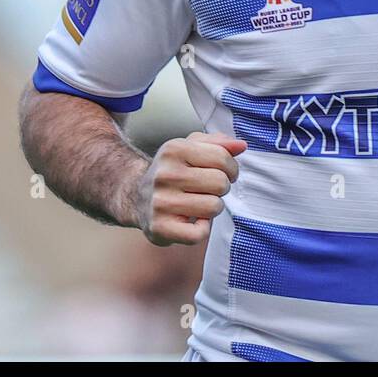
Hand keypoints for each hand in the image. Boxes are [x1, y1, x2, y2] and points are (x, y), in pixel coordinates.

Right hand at [131, 131, 245, 245]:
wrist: (136, 197)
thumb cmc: (173, 171)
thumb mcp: (191, 148)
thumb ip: (219, 143)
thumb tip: (241, 146)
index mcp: (174, 149)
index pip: (222, 158)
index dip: (231, 168)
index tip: (222, 173)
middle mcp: (165, 174)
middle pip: (220, 183)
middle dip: (220, 188)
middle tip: (207, 190)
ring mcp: (160, 202)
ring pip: (213, 207)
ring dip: (212, 208)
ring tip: (197, 204)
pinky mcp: (159, 227)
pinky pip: (199, 233)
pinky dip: (202, 230)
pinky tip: (190, 221)